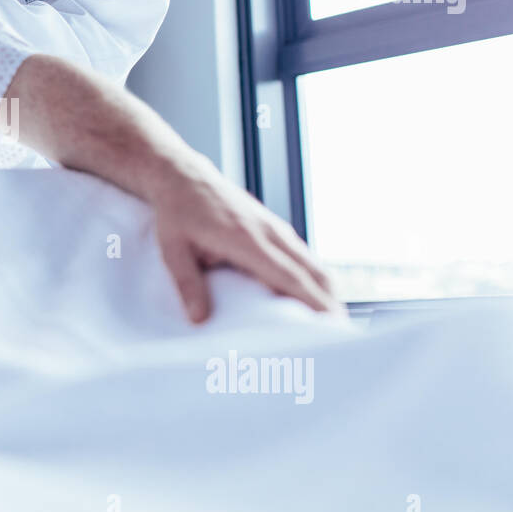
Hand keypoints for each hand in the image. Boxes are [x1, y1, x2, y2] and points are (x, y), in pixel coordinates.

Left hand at [147, 155, 341, 323]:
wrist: (183, 176)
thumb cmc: (176, 213)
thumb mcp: (172, 250)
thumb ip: (188, 284)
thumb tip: (199, 320)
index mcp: (246, 239)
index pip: (290, 276)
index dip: (313, 301)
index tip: (332, 324)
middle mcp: (268, 232)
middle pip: (313, 271)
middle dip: (330, 302)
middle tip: (340, 335)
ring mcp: (274, 228)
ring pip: (312, 263)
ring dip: (325, 291)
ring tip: (331, 324)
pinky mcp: (273, 227)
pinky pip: (301, 255)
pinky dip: (313, 278)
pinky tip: (311, 298)